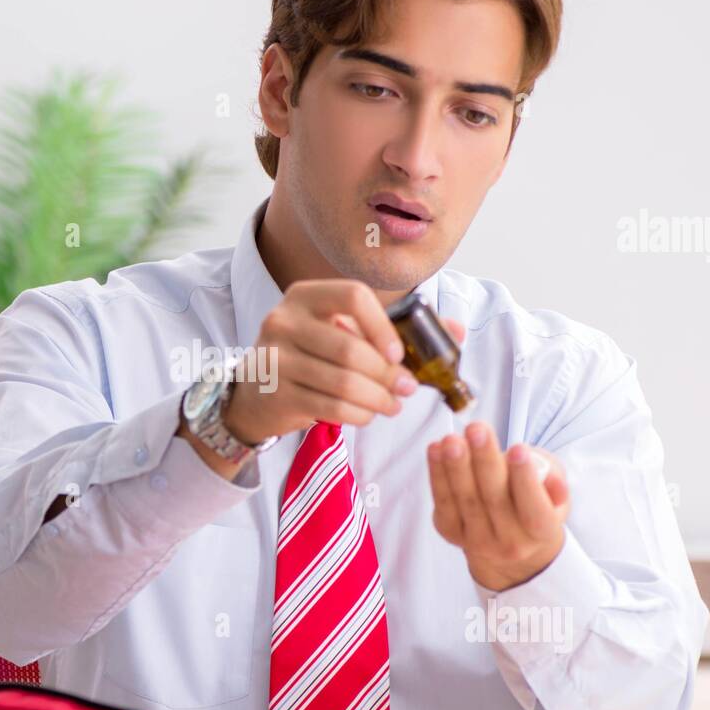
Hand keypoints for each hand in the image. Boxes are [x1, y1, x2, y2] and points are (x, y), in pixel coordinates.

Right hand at [223, 278, 467, 443]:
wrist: (254, 392)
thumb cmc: (310, 357)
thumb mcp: (343, 333)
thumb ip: (395, 329)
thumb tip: (455, 331)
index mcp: (306, 296)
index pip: (351, 295)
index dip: (381, 324)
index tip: (398, 351)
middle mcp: (283, 320)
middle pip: (348, 347)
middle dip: (386, 373)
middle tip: (407, 388)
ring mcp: (274, 358)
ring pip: (341, 382)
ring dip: (377, 399)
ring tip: (392, 405)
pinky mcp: (274, 393)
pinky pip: (328, 406)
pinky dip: (357, 414)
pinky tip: (367, 414)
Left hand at [427, 421, 569, 591]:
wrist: (510, 538)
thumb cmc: (534, 502)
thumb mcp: (554, 489)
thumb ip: (553, 478)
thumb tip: (546, 475)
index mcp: (542, 532)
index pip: (534, 508)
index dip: (525, 478)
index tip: (518, 449)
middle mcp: (510, 542)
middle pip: (494, 499)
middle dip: (484, 460)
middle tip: (477, 430)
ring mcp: (478, 540)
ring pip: (465, 499)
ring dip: (456, 466)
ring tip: (452, 439)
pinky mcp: (451, 531)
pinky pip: (443, 501)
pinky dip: (437, 474)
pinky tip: (436, 450)